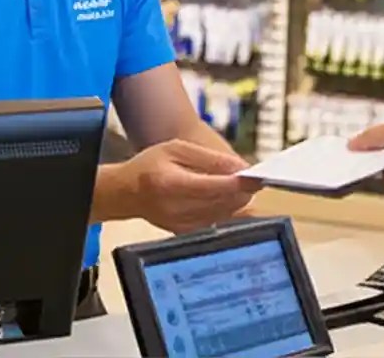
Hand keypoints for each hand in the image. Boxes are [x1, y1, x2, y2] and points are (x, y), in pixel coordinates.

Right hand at [122, 139, 261, 233]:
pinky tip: (223, 198)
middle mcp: (175, 209)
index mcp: (170, 184)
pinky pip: (216, 222)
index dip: (239, 184)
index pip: (213, 187)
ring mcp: (180, 225)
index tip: (257, 177)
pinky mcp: (185, 233)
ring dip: (236, 201)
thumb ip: (209, 159)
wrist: (126, 194)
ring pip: (223, 215)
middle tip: (251, 179)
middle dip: (242, 192)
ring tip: (237, 185)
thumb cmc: (150, 167)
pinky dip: (225, 210)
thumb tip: (240, 168)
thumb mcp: (177, 149)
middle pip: (222, 204)